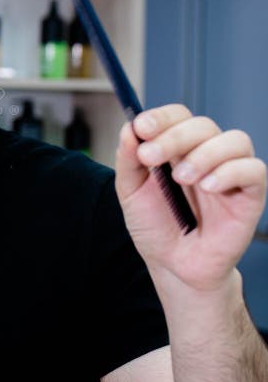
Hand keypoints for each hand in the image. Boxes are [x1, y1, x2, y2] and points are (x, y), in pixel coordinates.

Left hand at [115, 104, 266, 291]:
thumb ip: (128, 160)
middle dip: (174, 136)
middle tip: (150, 156)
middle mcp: (207, 154)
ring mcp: (231, 173)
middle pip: (203, 125)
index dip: (162, 117)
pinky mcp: (250, 195)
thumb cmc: (154, 225)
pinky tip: (207, 188)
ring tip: (181, 178)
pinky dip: (229, 172)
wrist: (174, 265)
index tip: (142, 127)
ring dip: (204, 153)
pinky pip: (254, 170)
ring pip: (235, 140)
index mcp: (178, 148)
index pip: (178, 116)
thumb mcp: (130, 192)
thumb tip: (130, 128)